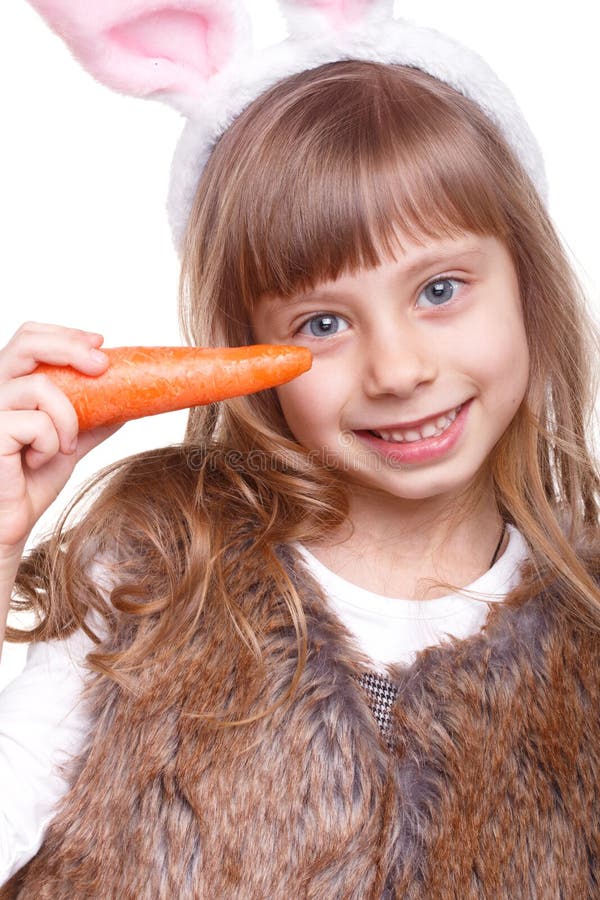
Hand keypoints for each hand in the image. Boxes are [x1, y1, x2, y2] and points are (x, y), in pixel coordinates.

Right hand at [0, 322, 121, 554]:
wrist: (13, 521)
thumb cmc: (31, 482)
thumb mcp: (70, 442)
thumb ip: (92, 419)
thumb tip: (128, 401)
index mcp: (10, 384)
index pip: (31, 338)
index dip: (65, 335)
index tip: (100, 343)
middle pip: (27, 342)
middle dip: (71, 347)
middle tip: (102, 365)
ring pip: (40, 386)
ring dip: (67, 417)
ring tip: (65, 446)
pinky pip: (36, 423)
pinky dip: (51, 444)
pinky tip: (36, 462)